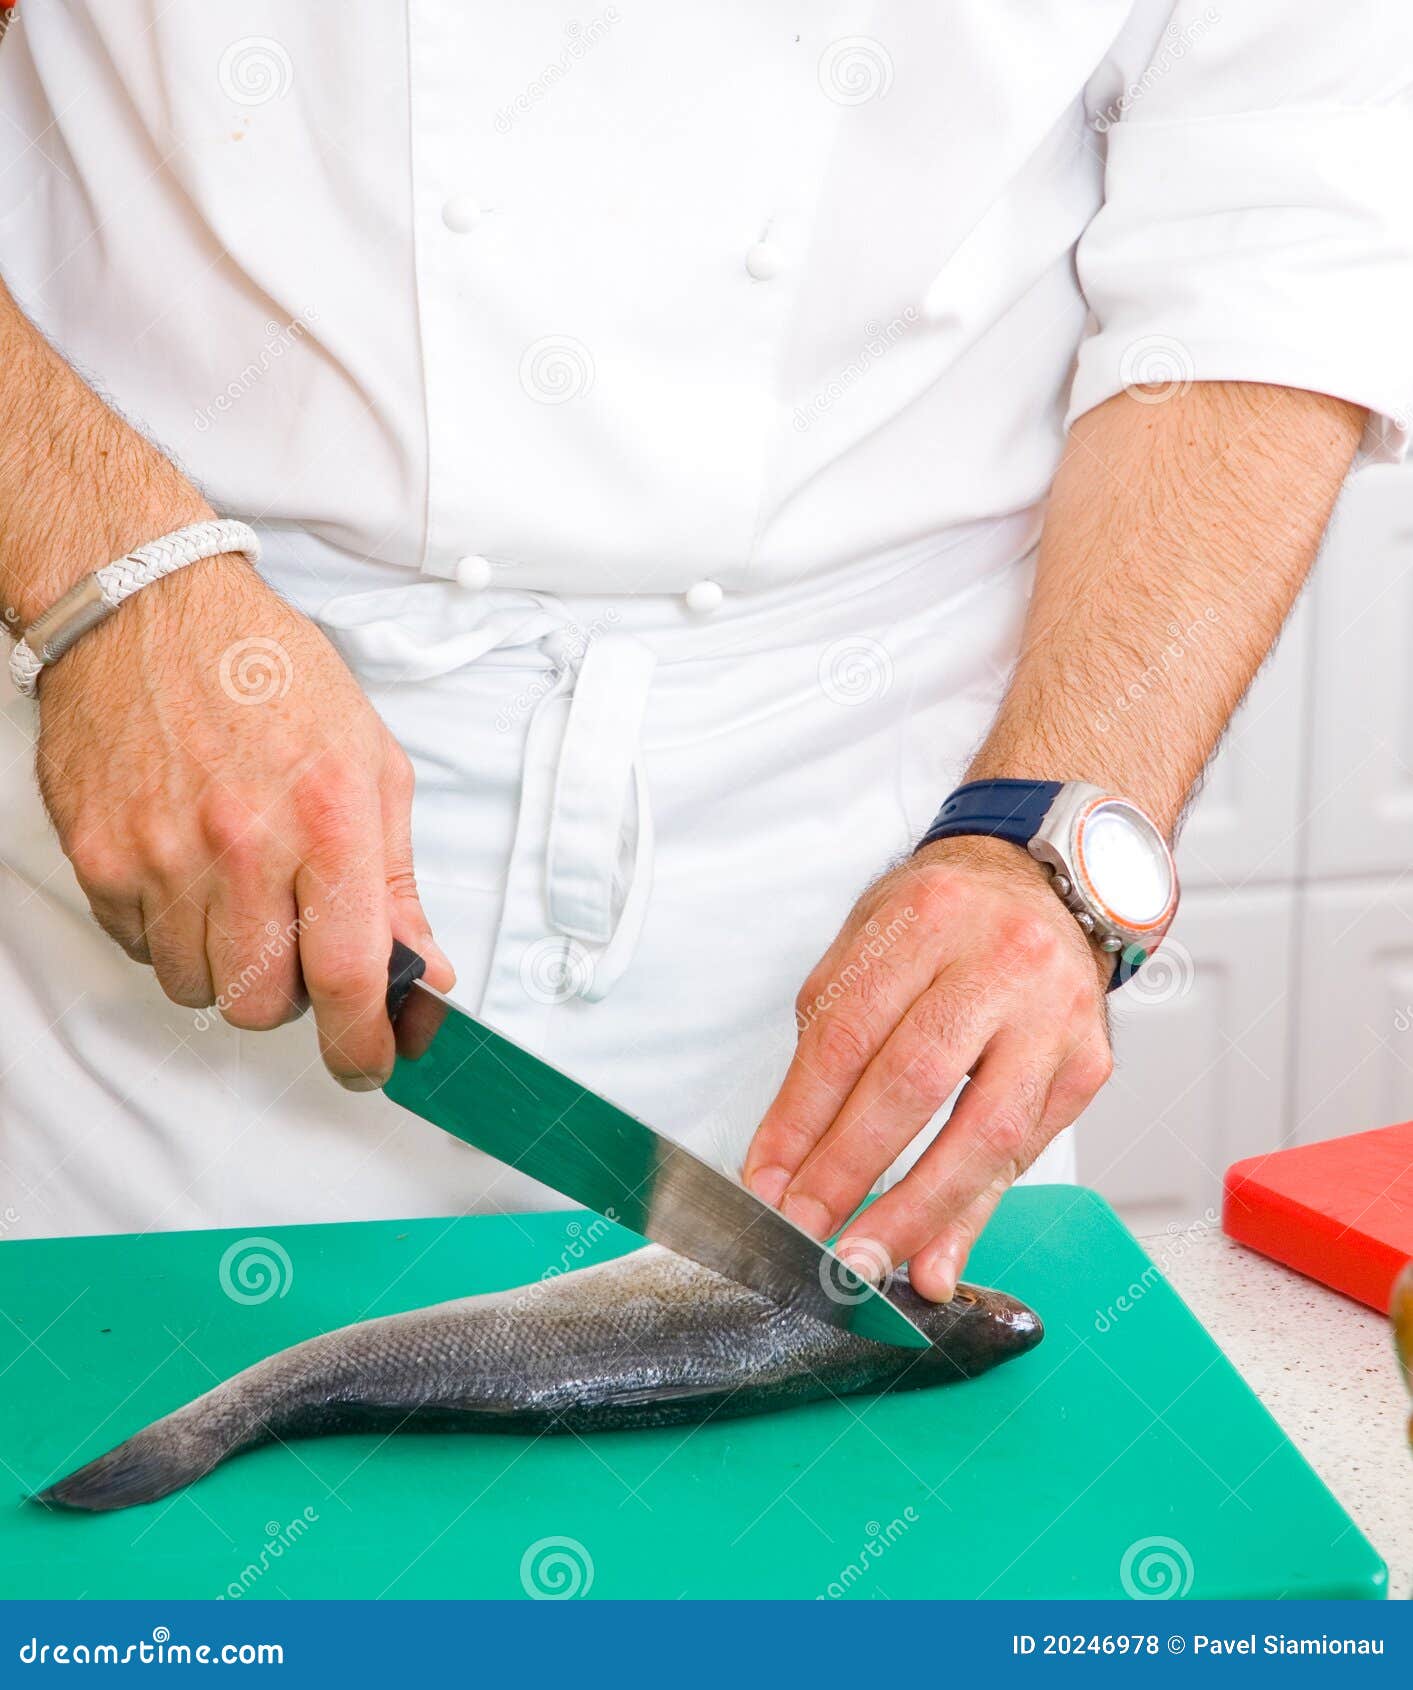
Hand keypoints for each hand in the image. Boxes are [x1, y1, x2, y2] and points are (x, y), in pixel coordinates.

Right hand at [36, 547, 453, 1087]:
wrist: (149, 611)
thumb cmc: (269, 674)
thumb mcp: (372, 763)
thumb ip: (399, 880)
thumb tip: (424, 970)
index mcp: (327, 818)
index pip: (349, 975)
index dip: (365, 1043)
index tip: (372, 1062)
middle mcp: (242, 844)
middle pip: (263, 1004)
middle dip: (291, 998)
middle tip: (299, 944)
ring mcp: (161, 855)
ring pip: (199, 986)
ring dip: (230, 963)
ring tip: (242, 890)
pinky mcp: (100, 857)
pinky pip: (141, 947)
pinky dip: (172, 931)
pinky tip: (191, 869)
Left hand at [742, 836, 1112, 1299]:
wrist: (1042, 888)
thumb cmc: (942, 923)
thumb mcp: (871, 949)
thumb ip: (833, 1048)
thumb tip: (792, 1162)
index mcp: (926, 919)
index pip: (848, 1035)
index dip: (800, 1119)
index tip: (766, 1180)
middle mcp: (999, 962)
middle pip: (914, 1082)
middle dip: (850, 1170)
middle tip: (806, 1230)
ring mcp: (1054, 1015)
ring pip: (983, 1131)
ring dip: (917, 1210)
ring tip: (866, 1260)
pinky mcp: (1089, 1063)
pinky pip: (1025, 1151)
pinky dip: (974, 1208)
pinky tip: (935, 1250)